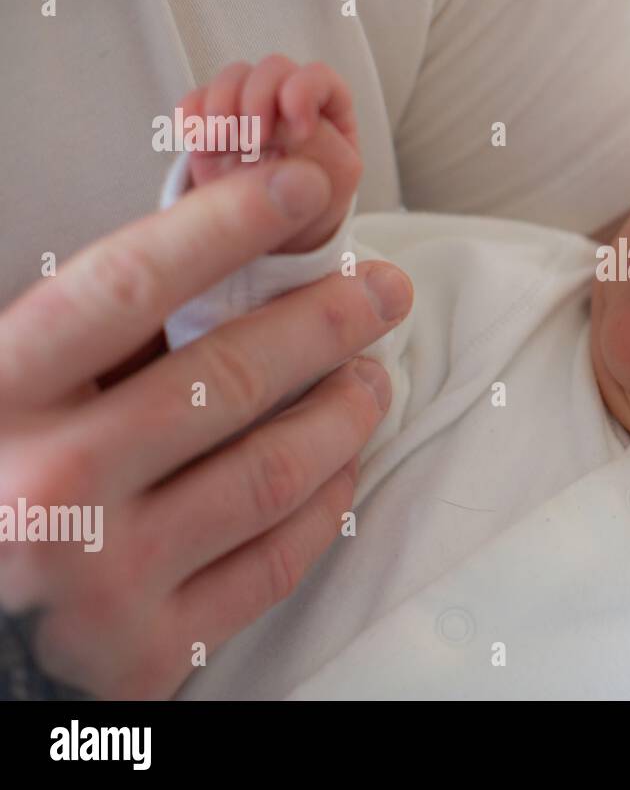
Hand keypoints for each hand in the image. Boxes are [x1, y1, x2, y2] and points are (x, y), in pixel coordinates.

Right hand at [0, 159, 412, 697]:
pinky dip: (326, 503)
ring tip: (372, 376)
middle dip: (329, 320)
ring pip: (274, 470)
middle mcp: (47, 490)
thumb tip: (223, 250)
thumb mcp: (6, 393)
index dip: (223, 225)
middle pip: (229, 377)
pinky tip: (342, 466)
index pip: (125, 288)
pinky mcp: (150, 652)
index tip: (300, 186)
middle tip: (383, 288)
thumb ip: (87, 340)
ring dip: (346, 411)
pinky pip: (275, 560)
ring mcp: (102, 581)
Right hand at [180, 55, 359, 253]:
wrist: (270, 248)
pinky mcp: (214, 127)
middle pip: (273, 70)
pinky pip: (198, 100)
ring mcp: (249, 112)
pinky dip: (192, 112)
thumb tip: (291, 126)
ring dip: (223, 103)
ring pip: (235, 78)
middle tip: (252, 140)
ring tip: (220, 143)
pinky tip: (194, 139)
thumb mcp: (327, 188)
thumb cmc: (310, 215)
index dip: (305, 91)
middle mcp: (289, 105)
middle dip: (259, 97)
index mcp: (329, 114)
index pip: (318, 79)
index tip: (297, 126)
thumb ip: (316, 151)